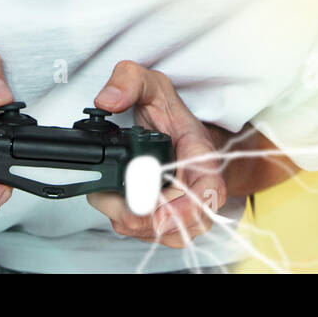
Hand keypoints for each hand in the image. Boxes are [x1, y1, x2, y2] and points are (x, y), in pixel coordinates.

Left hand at [85, 61, 226, 248]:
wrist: (179, 131)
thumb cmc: (170, 113)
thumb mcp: (150, 83)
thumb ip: (129, 81)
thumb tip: (108, 101)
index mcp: (201, 155)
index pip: (208, 191)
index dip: (185, 209)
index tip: (158, 215)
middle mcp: (201, 187)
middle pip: (180, 222)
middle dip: (139, 215)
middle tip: (110, 197)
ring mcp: (189, 208)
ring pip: (166, 234)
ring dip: (132, 221)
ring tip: (109, 196)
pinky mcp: (175, 220)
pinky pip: (156, 235)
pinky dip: (132, 224)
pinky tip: (118, 203)